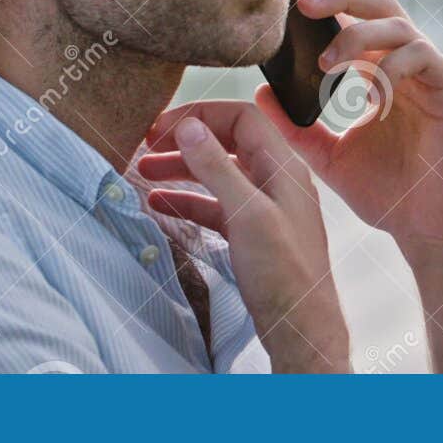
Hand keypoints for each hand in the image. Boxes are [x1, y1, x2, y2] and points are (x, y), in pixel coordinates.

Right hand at [138, 106, 349, 372]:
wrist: (301, 329)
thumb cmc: (284, 274)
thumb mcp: (248, 215)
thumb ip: (218, 169)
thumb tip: (188, 126)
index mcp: (284, 167)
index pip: (242, 117)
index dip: (201, 114)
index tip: (161, 126)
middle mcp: (277, 181)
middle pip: (227, 143)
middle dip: (185, 141)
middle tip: (144, 146)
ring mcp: (266, 208)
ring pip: (219, 176)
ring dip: (181, 170)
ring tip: (141, 172)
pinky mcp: (254, 235)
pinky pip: (217, 207)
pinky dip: (189, 202)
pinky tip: (159, 206)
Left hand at [256, 0, 442, 268]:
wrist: (433, 235)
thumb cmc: (390, 196)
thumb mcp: (330, 159)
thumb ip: (297, 127)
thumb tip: (261, 92)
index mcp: (383, 75)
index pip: (357, 21)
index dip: (328, 6)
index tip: (291, 9)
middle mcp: (411, 68)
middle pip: (382, 6)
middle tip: (304, 4)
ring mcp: (436, 79)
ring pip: (401, 27)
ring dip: (359, 36)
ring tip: (326, 63)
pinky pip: (425, 57)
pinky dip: (393, 66)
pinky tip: (371, 92)